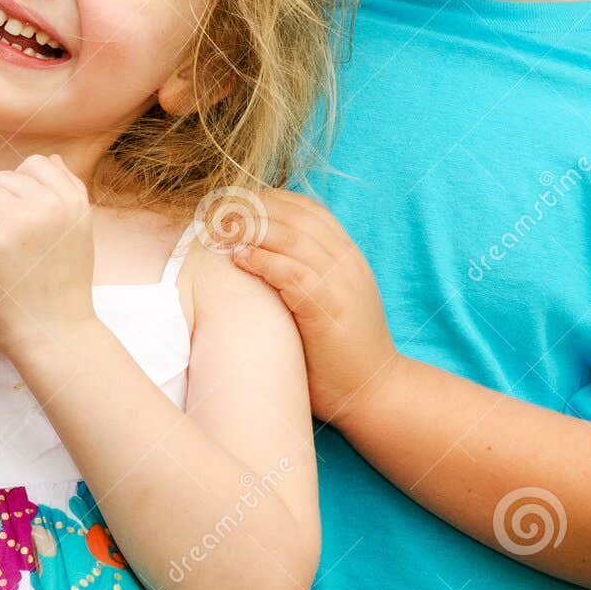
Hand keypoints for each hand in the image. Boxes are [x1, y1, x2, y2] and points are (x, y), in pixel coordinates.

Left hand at [0, 154, 94, 358]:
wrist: (54, 333)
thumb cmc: (62, 285)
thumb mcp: (78, 233)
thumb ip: (67, 193)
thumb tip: (53, 158)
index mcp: (74, 201)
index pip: (35, 165)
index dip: (20, 190)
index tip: (19, 220)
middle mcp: (51, 205)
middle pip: (3, 178)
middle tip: (4, 241)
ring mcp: (21, 221)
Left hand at [228, 189, 398, 423]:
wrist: (375, 390)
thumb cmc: (340, 351)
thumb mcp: (327, 300)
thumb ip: (303, 274)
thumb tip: (256, 255)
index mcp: (346, 255)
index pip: (306, 208)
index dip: (267, 199)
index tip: (232, 203)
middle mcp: (346, 261)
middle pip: (295, 214)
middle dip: (251, 208)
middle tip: (215, 212)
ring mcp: (341, 282)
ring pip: (292, 236)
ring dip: (250, 229)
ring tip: (219, 231)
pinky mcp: (330, 308)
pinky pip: (293, 273)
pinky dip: (264, 261)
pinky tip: (240, 258)